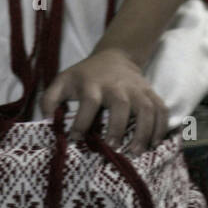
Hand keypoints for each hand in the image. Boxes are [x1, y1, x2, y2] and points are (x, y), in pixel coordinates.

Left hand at [39, 49, 168, 154]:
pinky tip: (154, 144)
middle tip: (113, 148)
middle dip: (117, 127)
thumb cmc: (85, 76)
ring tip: (136, 152)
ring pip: (145, 108)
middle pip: (120, 104)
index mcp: (92, 84)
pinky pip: (161, 109)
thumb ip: (50, 99)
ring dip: (143, 131)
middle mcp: (116, 86)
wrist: (115, 56)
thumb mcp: (63, 81)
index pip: (88, 102)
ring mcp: (136, 89)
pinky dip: (161, 127)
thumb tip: (46, 121)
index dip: (82, 121)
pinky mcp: (150, 93)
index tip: (75, 139)